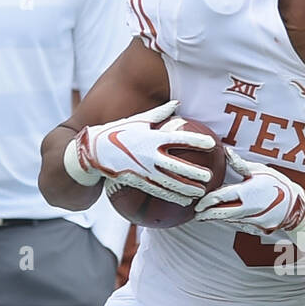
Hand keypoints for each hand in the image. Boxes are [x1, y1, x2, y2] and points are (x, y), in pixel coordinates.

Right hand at [65, 100, 217, 205]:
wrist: (92, 151)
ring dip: (187, 189)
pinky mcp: (137, 182)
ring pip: (170, 182)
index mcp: (151, 137)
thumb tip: (177, 103)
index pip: (178, 138)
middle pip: (177, 165)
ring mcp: (143, 170)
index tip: (211, 144)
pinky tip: (185, 202)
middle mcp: (148, 154)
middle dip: (195, 172)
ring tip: (202, 193)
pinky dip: (173, 197)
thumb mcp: (138, 120)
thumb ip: (159, 113)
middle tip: (210, 176)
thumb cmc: (118, 132)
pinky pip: (158, 191)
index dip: (195, 141)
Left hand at [193, 147, 304, 235]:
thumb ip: (240, 164)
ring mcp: (253, 219)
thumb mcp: (259, 170)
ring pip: (229, 220)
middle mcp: (248, 207)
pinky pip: (240, 224)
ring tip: (207, 216)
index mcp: (246, 191)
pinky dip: (232, 221)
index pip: (219, 197)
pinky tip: (226, 218)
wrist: (296, 204)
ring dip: (218, 218)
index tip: (198, 205)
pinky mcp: (258, 227)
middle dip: (207, 215)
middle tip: (198, 215)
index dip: (206, 202)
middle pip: (221, 213)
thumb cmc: (277, 182)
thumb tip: (226, 152)